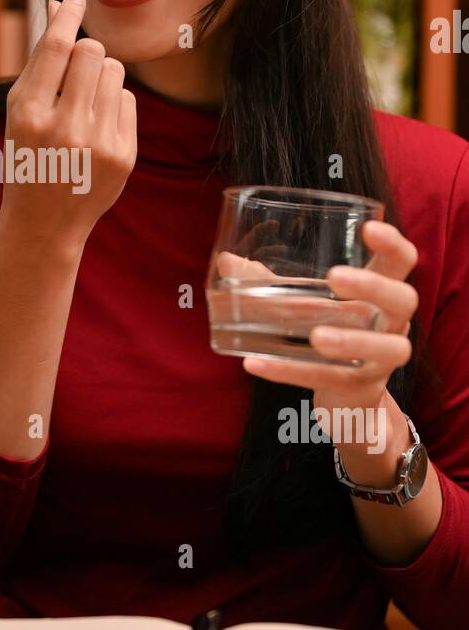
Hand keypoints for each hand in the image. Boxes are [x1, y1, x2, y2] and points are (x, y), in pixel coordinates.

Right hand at [0, 0, 136, 250]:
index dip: (67, 16)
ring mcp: (97, 144)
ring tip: (83, 103)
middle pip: (92, 51)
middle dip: (85, 52)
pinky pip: (128, 99)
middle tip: (74, 73)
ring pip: (115, 71)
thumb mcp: (19, 109)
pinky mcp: (123, 156)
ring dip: (101, 76)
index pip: (54, 48)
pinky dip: (113, 104)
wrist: (45, 222)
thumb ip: (40, 59)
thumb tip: (58, 5)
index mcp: (28, 114)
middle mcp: (63, 128)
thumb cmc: (28, 155)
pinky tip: (96, 127)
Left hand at [242, 220, 418, 471]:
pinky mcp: (359, 388)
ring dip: (351, 340)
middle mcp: (391, 323)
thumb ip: (269, 283)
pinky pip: (332, 380)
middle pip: (403, 299)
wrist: (348, 401)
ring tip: (317, 336)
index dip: (392, 243)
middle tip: (336, 277)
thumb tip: (226, 260)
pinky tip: (256, 364)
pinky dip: (291, 372)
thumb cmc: (330, 334)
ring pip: (385, 348)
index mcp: (382, 293)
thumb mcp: (307, 306)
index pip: (402, 261)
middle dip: (373, 287)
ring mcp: (382, 360)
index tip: (368, 228)